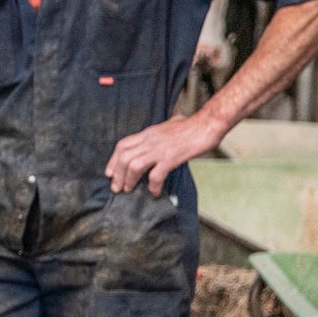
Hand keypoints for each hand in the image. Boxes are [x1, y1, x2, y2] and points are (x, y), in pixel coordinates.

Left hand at [105, 111, 222, 194]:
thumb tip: (156, 140)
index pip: (122, 146)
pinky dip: (152, 186)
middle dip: (118, 175)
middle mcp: (150, 141)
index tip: (110, 173)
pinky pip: (156, 175)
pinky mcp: (172, 158)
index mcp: (148, 133)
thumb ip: (158, 134)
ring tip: (129, 190)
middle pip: (124, 158)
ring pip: (134, 166)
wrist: (208, 124)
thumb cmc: (191, 126)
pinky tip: (154, 192)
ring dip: (129, 180)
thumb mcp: (168, 126)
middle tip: (117, 188)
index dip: (113, 160)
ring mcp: (160, 149)